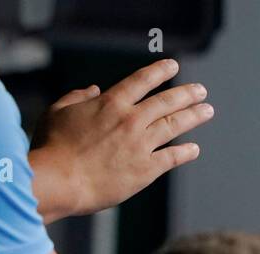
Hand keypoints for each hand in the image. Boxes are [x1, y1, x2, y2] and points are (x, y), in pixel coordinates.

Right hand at [29, 59, 212, 221]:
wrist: (60, 180)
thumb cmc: (52, 146)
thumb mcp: (57, 112)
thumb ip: (76, 98)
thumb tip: (93, 89)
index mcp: (109, 103)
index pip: (141, 81)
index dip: (159, 72)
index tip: (174, 66)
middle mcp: (130, 120)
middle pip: (165, 102)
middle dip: (186, 94)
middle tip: (201, 91)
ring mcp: (140, 145)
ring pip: (174, 125)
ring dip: (193, 116)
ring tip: (207, 110)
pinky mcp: (146, 170)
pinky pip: (172, 157)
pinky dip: (186, 152)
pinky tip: (195, 149)